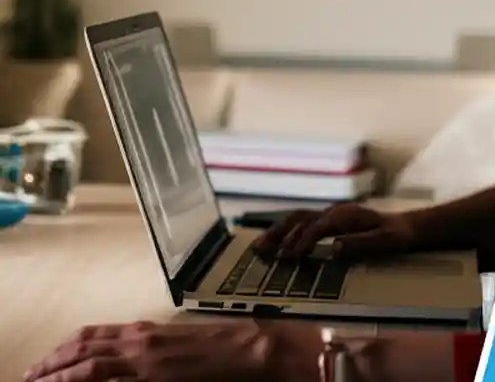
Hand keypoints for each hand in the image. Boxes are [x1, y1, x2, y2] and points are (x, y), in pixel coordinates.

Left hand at [23, 321, 319, 381]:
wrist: (254, 350)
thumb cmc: (226, 345)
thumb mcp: (182, 341)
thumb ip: (152, 348)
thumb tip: (129, 360)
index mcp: (147, 330)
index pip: (92, 335)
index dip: (64, 348)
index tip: (45, 361)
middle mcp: (140, 343)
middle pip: (81, 352)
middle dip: (50, 366)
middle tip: (28, 379)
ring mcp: (146, 364)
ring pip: (88, 370)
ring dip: (58, 378)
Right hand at [252, 203, 417, 259]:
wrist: (407, 227)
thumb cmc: (396, 236)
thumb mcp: (384, 242)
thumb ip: (360, 244)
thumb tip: (334, 247)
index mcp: (345, 216)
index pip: (315, 228)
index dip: (300, 243)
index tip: (287, 260)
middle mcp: (335, 211)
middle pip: (298, 218)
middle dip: (277, 233)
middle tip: (258, 249)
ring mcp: (332, 214)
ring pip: (298, 219)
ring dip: (278, 232)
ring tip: (260, 247)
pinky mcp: (332, 220)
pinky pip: (305, 223)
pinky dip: (289, 233)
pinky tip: (280, 245)